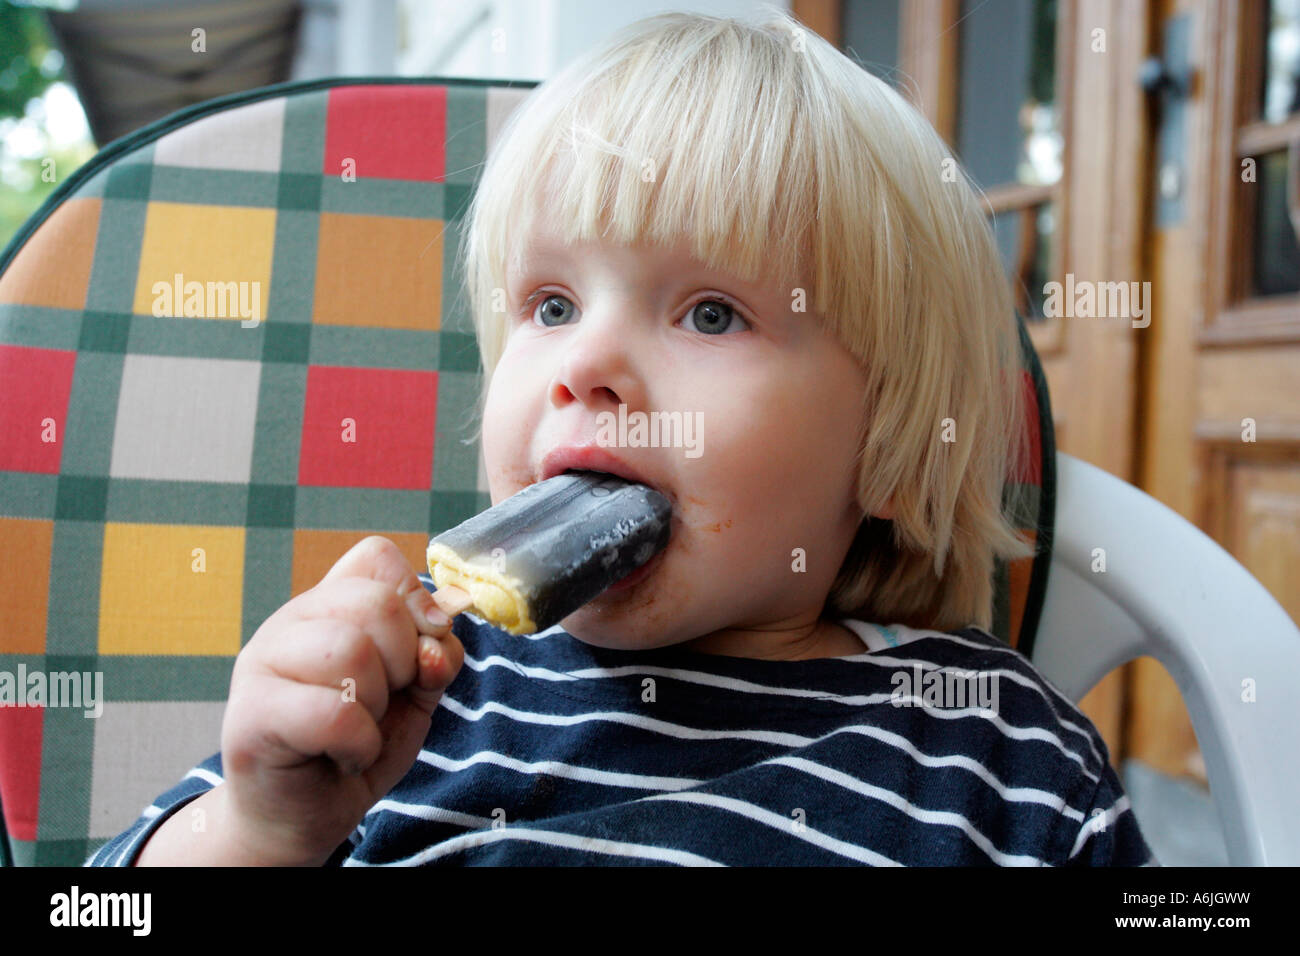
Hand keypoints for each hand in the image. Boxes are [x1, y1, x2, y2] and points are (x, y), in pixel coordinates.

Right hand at [217, 536, 464, 864]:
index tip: (420, 652)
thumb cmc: (356, 743)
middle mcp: (290, 621)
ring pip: (351, 650)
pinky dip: (358, 743)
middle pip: (376, 602)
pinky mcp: (251, 716)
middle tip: (383, 702)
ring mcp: (262, 663)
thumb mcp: (414, 691)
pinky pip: (333, 713)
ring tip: (358, 729)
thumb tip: (438, 641)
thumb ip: (436, 654)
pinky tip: (344, 754)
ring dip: (377, 705)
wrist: (303, 813)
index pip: (376, 558)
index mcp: (328, 604)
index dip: (417, 601)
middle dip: (403, 661)